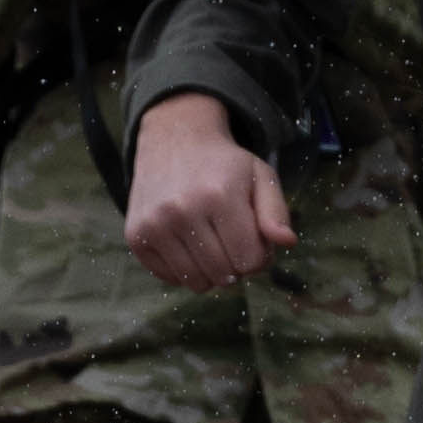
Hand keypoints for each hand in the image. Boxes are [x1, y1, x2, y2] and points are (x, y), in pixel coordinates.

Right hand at [122, 91, 294, 287]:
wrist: (173, 140)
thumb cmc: (223, 165)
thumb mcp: (259, 176)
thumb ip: (276, 211)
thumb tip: (286, 241)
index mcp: (220, 196)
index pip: (250, 262)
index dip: (258, 258)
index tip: (253, 241)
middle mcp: (183, 210)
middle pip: (224, 276)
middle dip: (235, 266)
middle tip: (231, 240)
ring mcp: (155, 225)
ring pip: (197, 283)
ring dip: (210, 272)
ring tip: (211, 243)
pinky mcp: (136, 236)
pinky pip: (170, 279)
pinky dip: (184, 270)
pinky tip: (187, 243)